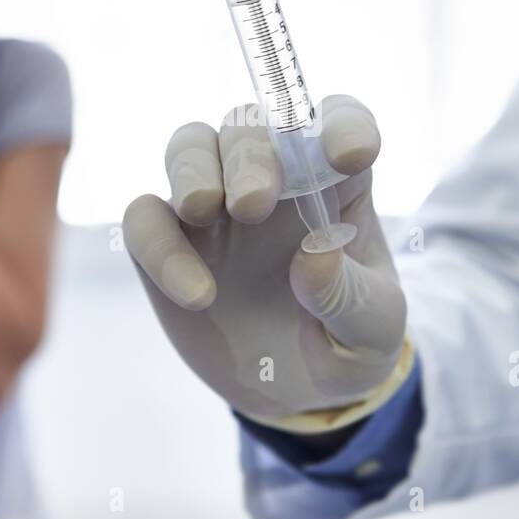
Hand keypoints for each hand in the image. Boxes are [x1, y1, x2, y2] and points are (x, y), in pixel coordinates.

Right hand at [123, 96, 409, 431]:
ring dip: (193, 169)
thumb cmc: (348, 342)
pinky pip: (144, 218)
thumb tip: (314, 254)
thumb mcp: (374, 332)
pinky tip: (197, 296)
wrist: (299, 396)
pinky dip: (159, 245)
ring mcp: (215, 206)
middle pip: (250, 126)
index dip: (343, 125)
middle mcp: (272, 178)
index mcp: (335, 183)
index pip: (338, 122)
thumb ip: (349, 295)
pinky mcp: (168, 243)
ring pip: (189, 146)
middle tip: (253, 204)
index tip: (350, 157)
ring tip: (202, 209)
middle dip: (249, 155)